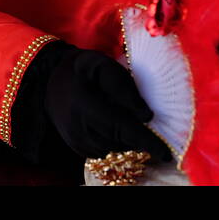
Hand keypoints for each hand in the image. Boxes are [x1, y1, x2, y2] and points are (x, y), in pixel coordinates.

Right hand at [42, 47, 173, 162]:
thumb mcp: (104, 66)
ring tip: (123, 116)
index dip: (146, 142)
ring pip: (114, 149)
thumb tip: (147, 116)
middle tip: (151, 127)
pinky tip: (112, 124)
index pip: (122, 128)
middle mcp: (78, 127)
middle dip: (140, 138)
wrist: (52, 80)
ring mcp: (75, 140)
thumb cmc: (84, 69)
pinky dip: (114, 141)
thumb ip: (125, 88)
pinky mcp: (77, 147)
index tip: (167, 153)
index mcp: (85, 103)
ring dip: (126, 138)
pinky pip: (104, 151)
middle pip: (121, 141)